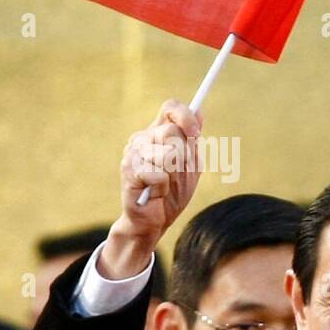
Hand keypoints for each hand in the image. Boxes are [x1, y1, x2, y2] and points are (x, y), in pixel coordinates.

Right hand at [100, 100, 203, 278]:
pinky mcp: (129, 170)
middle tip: (176, 174)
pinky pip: (160, 174)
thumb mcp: (190, 165)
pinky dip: (164, 188)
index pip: (170, 108)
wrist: (155, 221)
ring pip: (168, 155)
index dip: (185, 116)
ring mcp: (133, 153)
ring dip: (174, 175)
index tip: (196, 133)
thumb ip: (193, 141)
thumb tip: (200, 112)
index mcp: (158, 133)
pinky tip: (156, 193)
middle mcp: (142, 138)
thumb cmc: (172, 192)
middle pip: (172, 132)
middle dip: (183, 157)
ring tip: (164, 185)